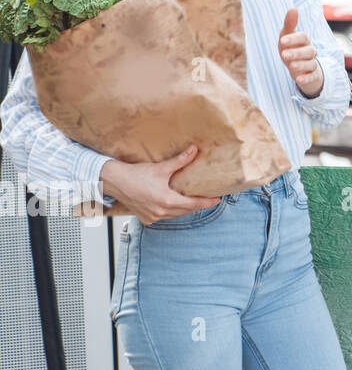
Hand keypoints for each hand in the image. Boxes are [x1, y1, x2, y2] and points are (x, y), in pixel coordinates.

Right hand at [100, 146, 222, 225]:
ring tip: (195, 201)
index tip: (218, 200)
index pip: (193, 204)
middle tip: (209, 199)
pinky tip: (175, 204)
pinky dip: (172, 212)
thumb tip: (195, 150)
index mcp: (166, 201)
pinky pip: (165, 217)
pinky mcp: (146, 219)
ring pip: (176, 215)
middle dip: (198, 205)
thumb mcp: (161, 168)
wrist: (114, 182)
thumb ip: (180, 160)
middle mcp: (160, 212)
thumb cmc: (136, 174)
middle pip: (186, 210)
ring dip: (185, 209)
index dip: (207, 202)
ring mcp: (152, 217)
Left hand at [279, 8, 322, 97]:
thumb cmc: (291, 48)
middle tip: (284, 55)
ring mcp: (312, 63)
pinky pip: (312, 77)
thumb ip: (289, 24)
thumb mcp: (287, 36)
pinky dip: (306, 78)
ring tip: (290, 66)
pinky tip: (298, 79)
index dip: (293, 39)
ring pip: (311, 64)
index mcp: (304, 40)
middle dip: (297, 53)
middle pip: (309, 51)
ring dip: (301, 65)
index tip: (282, 41)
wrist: (298, 66)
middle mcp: (310, 51)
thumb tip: (293, 8)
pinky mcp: (312, 75)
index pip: (303, 37)